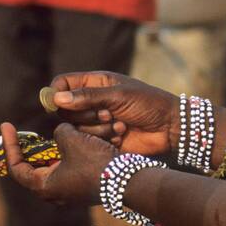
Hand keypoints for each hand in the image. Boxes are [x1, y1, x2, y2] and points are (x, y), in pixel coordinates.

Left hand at [1, 121, 114, 205]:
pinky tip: (75, 141)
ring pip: (54, 167)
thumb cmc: (96, 162)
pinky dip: (68, 155)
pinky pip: (69, 169)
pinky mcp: (83, 188)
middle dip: (32, 148)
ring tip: (54, 134)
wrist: (128, 180)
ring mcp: (70, 192)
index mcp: (44, 186)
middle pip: (34, 167)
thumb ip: (58, 133)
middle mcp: (55, 193)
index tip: (7, 126)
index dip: (10, 145)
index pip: (16, 167)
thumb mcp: (71, 139)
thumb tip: (61, 135)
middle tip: (28, 133)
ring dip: (54, 150)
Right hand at [49, 71, 179, 155]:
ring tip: (120, 125)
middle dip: (84, 114)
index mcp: (96, 83)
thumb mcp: (120, 95)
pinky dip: (103, 139)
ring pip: (76, 128)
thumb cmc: (149, 104)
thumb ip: (88, 97)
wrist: (170, 128)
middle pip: (65, 109)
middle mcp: (92, 102)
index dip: (56, 93)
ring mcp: (95, 121)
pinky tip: (121, 137)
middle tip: (107, 114)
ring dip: (97, 128)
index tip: (56, 103)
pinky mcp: (101, 139)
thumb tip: (57, 99)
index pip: (63, 84)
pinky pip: (88, 142)